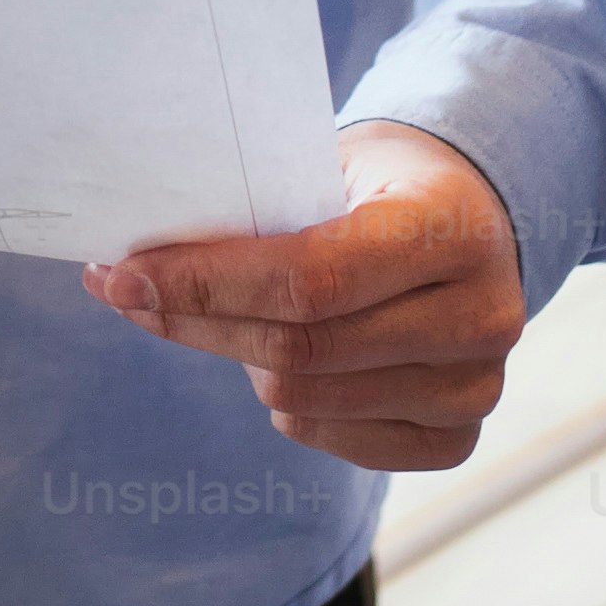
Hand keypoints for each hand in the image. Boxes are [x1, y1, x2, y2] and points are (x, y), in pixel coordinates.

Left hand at [84, 119, 524, 469]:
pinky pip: (331, 437)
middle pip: (298, 349)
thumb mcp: (331, 166)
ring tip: (227, 315)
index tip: (124, 273)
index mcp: (452, 228)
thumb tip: (136, 264)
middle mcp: (481, 316)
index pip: (311, 278)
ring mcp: (476, 387)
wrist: (470, 222)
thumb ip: (257, 214)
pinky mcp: (456, 438)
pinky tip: (279, 358)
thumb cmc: (380, 184)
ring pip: (304, 399)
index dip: (207, 284)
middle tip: (129, 291)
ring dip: (238, 358)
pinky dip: (285, 403)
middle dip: (196, 320)